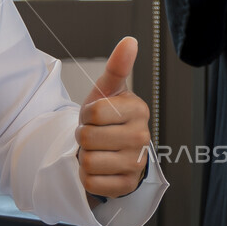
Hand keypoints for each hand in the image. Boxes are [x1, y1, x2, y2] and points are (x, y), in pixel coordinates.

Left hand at [76, 36, 150, 199]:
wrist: (110, 150)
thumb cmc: (106, 118)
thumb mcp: (107, 92)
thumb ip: (117, 66)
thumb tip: (129, 41)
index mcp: (138, 109)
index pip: (94, 112)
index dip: (86, 115)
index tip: (94, 117)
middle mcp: (143, 136)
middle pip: (89, 138)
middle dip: (83, 137)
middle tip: (94, 135)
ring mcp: (136, 162)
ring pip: (89, 161)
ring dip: (84, 158)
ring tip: (96, 151)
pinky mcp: (127, 185)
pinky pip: (92, 183)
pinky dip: (88, 177)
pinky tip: (100, 169)